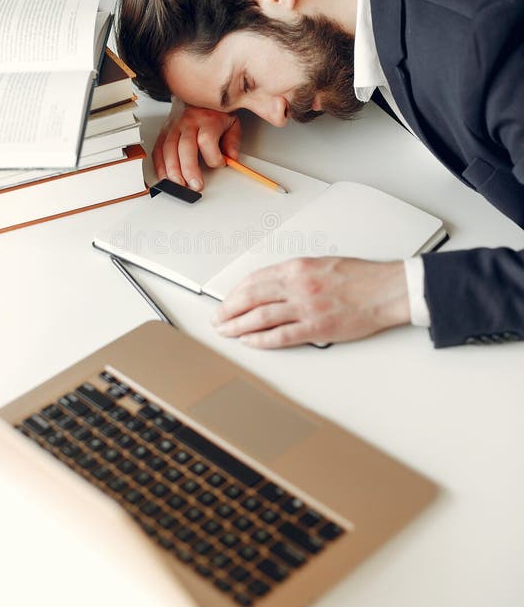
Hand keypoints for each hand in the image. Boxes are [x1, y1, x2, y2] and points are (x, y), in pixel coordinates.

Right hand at [152, 98, 241, 190]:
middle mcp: (188, 122)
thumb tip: (231, 158)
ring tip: (179, 184)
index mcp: (207, 119)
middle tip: (195, 185)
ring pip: (168, 150)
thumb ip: (233, 140)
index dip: (214, 157)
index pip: (207, 140)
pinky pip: (158, 150)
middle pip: (185, 147)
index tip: (221, 164)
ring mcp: (173, 127)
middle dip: (189, 169)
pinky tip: (166, 177)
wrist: (195, 94)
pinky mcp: (164, 132)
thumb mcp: (231, 122)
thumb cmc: (213, 111)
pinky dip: (160, 166)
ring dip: (172, 170)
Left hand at [212, 257, 410, 347]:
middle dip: (228, 310)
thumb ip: (295, 274)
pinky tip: (250, 342)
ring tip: (226, 332)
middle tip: (217, 319)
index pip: (254, 280)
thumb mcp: (321, 264)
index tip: (226, 301)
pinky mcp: (316, 328)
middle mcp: (298, 285)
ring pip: (259, 318)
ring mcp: (306, 308)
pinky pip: (280, 336)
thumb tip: (271, 286)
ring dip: (237, 326)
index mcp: (297, 267)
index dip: (234, 293)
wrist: (387, 290)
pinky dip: (260, 340)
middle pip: (250, 298)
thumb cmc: (360, 277)